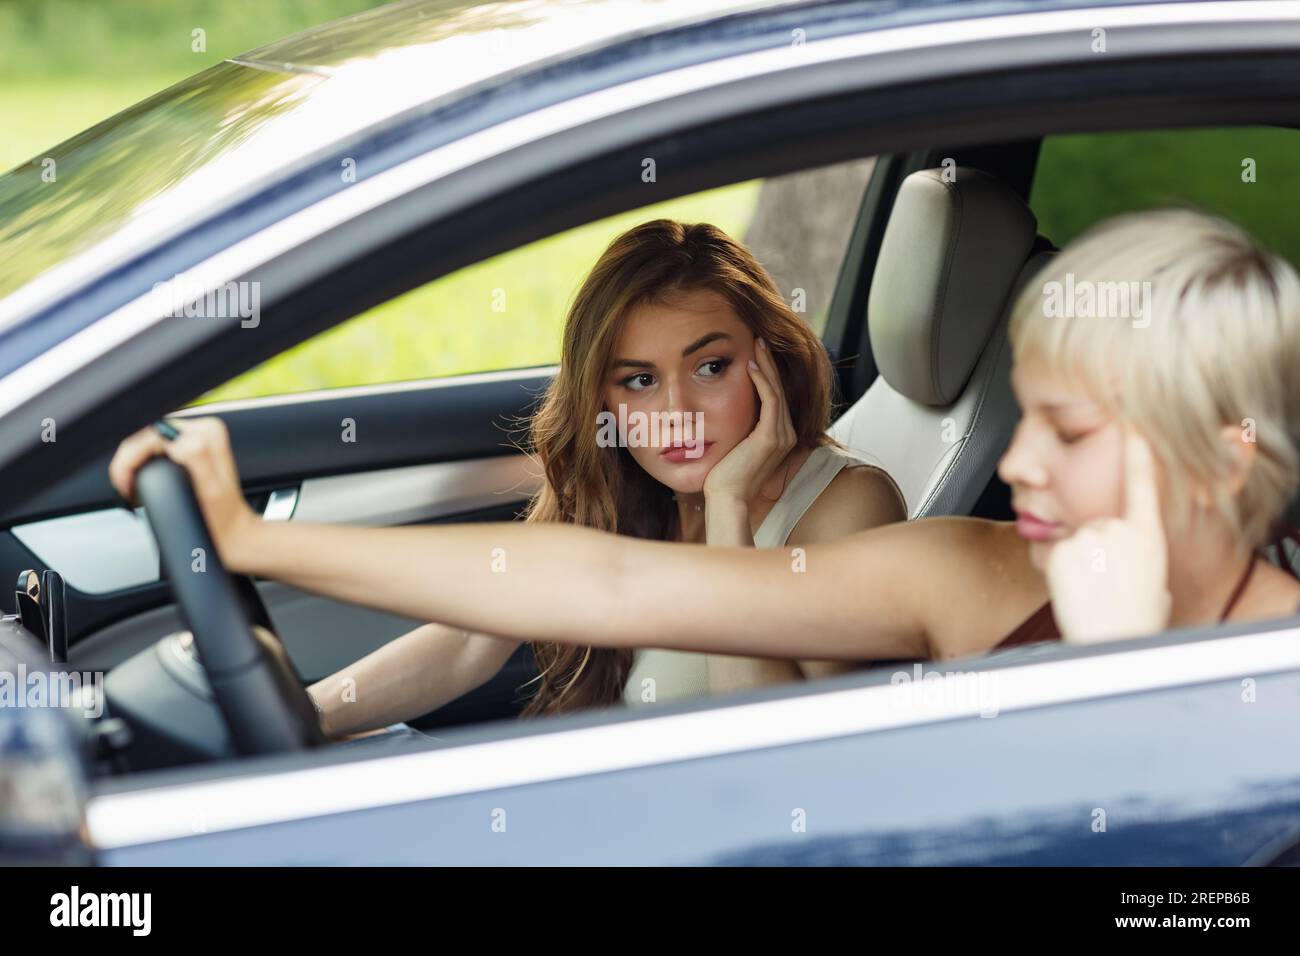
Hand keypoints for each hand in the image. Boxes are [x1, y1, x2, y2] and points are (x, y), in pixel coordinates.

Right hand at [108, 417, 261, 573]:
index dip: (131, 456)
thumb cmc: (222, 517)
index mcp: (207, 433)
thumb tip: (173, 440)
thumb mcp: (210, 487)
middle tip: (125, 488)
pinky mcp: (184, 448)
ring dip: (131, 463)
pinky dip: (139, 465)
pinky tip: (138, 481)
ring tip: (130, 488)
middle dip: (128, 460)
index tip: (126, 483)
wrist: (231, 532)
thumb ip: (195, 456)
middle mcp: (201, 430)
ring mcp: (192, 437)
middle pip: (146, 434)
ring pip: (144, 441)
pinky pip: (151, 450)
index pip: (152, 432)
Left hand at [703, 337, 797, 504]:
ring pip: (776, 391)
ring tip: (757, 345)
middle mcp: (786, 434)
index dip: (768, 373)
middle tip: (759, 340)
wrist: (726, 498)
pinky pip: (770, 401)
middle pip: (780, 389)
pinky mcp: (770, 437)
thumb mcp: (735, 446)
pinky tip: (751, 365)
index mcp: (779, 436)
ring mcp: (781, 436)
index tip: (756, 354)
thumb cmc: (724, 476)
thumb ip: (739, 429)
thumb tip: (725, 412)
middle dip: (769, 363)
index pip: (776, 397)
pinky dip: (761, 381)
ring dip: (766, 366)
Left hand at [1047, 423, 1170, 643]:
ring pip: (1076, 540)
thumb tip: (1124, 550)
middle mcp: (1118, 530)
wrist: (1114, 641)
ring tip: (1094, 589)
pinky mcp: (1063, 549)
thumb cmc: (1136, 620)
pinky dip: (1063, 569)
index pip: (1143, 482)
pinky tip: (1078, 589)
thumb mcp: (1152, 579)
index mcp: (1147, 536)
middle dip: (1096, 550)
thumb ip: (1136, 553)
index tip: (1132, 424)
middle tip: (1106, 582)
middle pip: (1097, 525)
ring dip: (1080, 562)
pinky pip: (1058, 553)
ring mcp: (1090, 537)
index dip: (1137, 450)